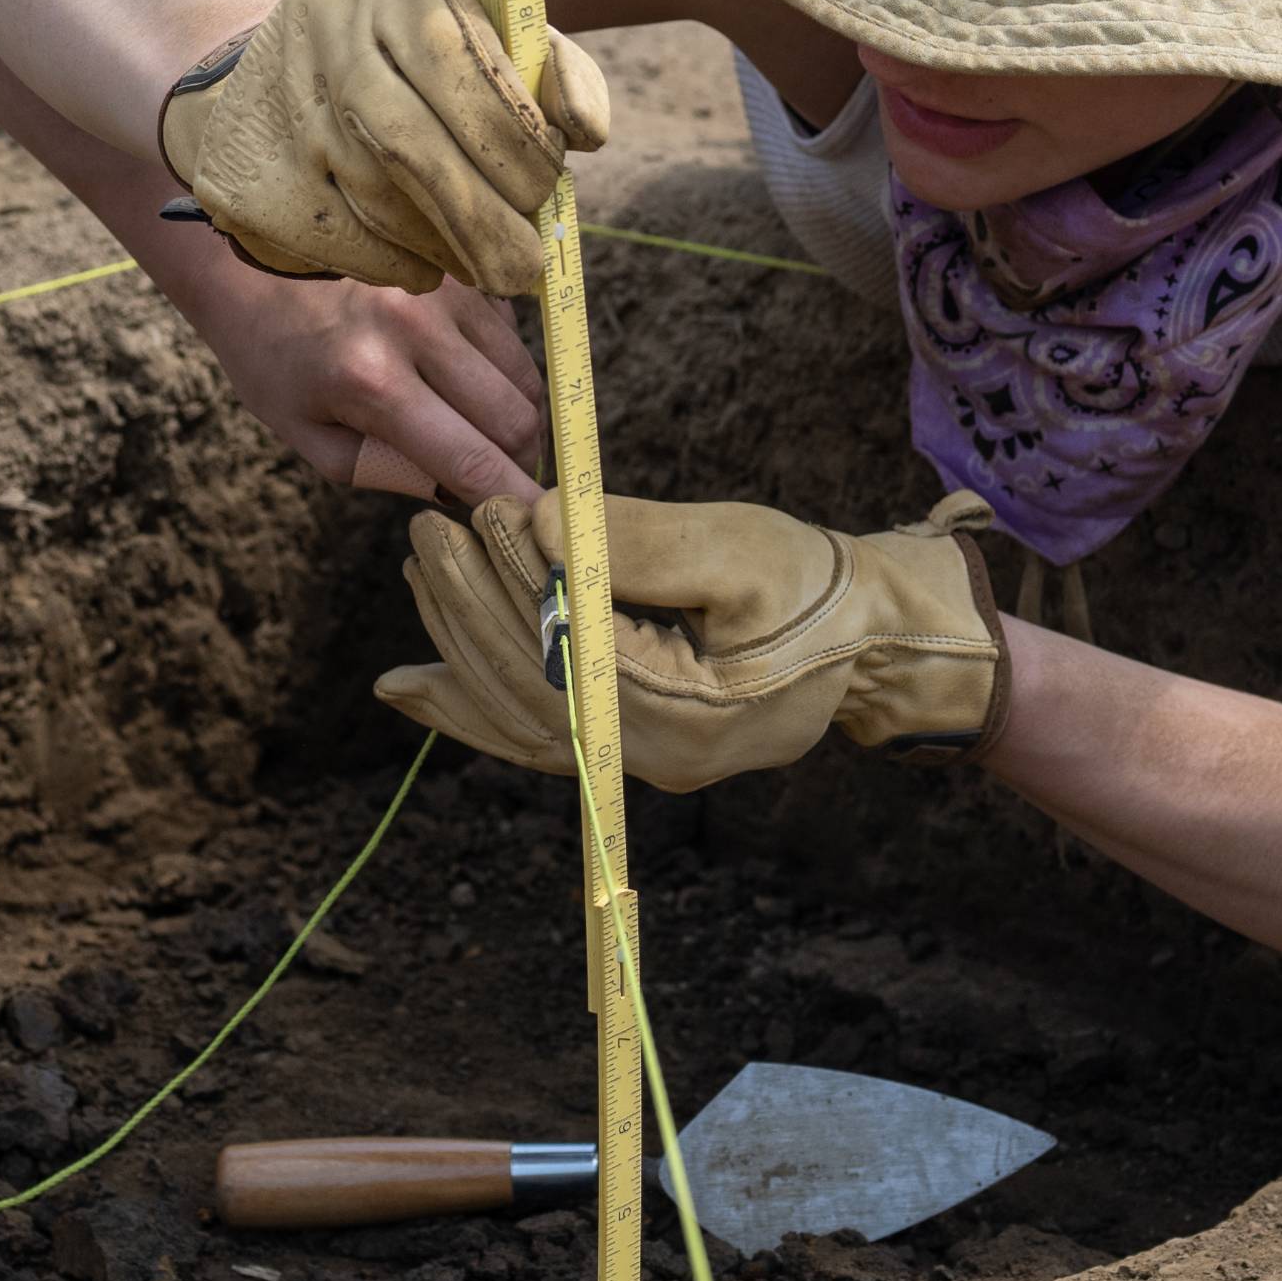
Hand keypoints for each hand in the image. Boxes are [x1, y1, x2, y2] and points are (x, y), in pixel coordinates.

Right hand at [158, 0, 611, 296]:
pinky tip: (429, 266)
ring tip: (491, 266)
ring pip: (382, 200)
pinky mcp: (252, 179)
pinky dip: (400, 265)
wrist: (253, 85)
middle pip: (414, 142)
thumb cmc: (406, 65)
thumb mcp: (477, 35)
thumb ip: (548, 68)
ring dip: (450, 246)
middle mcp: (324, 31)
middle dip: (487, 213)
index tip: (552, 184)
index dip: (515, 136)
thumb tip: (587, 133)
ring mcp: (281, 105)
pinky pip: (345, 242)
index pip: (461, 62)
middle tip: (530, 264)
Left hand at [159, 244, 546, 501]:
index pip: (470, 458)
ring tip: (478, 424)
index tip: (534, 522)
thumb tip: (454, 489)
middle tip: (499, 474)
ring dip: (515, 412)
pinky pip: (509, 332)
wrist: (245, 256)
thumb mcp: (308, 434)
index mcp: (372, 381)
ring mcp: (441, 289)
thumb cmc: (271, 355)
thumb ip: (382, 472)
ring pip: (524, 374)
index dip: (511, 499)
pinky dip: (499, 364)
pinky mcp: (453, 265)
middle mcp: (415, 328)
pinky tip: (460, 368)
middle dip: (518, 459)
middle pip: (516, 417)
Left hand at [387, 489, 1009, 793]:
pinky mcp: (628, 747)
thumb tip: (537, 522)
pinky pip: (533, 735)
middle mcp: (657, 761)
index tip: (482, 516)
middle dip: (472, 607)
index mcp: (692, 719)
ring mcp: (640, 765)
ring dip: (460, 645)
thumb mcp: (742, 548)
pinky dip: (470, 706)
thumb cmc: (817, 587)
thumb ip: (639, 542)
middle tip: (429, 531)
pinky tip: (412, 684)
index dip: (517, 589)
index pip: (573, 657)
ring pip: (522, 718)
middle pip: (533, 691)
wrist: (869, 639)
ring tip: (422, 571)